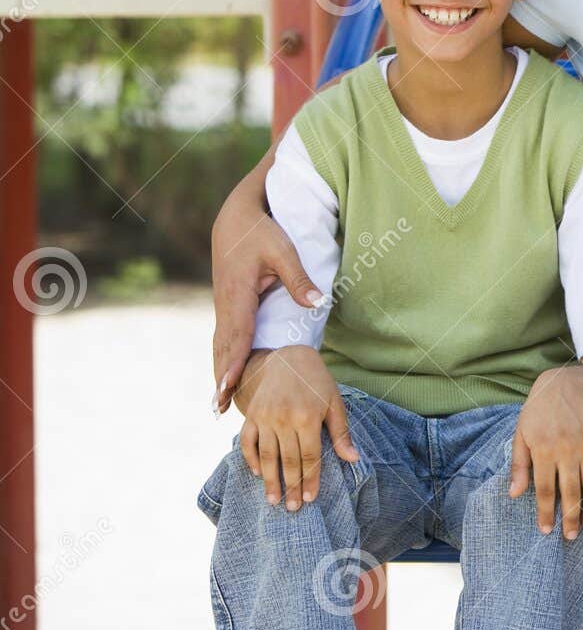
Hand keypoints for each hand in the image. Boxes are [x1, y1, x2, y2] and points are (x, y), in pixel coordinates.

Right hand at [211, 184, 322, 414]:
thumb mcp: (283, 251)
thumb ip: (299, 278)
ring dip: (220, 374)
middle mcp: (226, 305)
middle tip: (219, 410)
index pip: (236, 336)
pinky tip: (225, 378)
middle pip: (223, 349)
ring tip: (219, 405)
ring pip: (220, 346)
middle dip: (221, 379)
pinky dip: (223, 360)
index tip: (227, 388)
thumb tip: (316, 302)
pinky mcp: (227, 307)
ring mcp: (224, 307)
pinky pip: (224, 339)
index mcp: (238, 295)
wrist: (235, 219)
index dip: (233, 364)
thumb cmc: (261, 233)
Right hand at [235, 346, 359, 511]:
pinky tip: (258, 475)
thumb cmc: (317, 381)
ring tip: (273, 500)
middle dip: (291, 486)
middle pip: (288, 460)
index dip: (310, 479)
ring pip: (266, 456)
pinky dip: (251, 460)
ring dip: (270, 480)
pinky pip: (248, 442)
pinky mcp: (251, 415)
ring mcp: (265, 417)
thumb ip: (341, 433)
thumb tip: (353, 459)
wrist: (288, 357)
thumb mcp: (335, 403)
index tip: (309, 499)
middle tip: (291, 508)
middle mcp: (284, 418)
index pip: (309, 457)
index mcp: (308, 417)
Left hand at [509, 367, 582, 539]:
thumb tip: (514, 495)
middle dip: (570, 517)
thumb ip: (519, 465)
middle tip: (570, 536)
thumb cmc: (537, 413)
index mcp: (544, 450)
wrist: (564, 385)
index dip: (546, 512)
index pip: (545, 490)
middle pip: (570, 491)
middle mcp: (567, 450)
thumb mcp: (520, 435)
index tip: (546, 530)